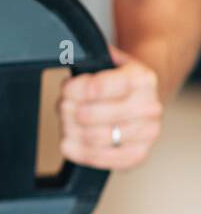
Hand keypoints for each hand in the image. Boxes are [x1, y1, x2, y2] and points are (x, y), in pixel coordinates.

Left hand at [58, 45, 162, 170]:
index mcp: (141, 78)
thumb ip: (90, 58)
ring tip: (69, 121)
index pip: (97, 88)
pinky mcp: (137, 155)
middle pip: (88, 115)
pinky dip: (78, 152)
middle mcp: (149, 107)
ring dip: (70, 129)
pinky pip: (100, 159)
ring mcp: (146, 134)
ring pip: (90, 138)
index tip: (67, 89)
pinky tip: (70, 142)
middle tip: (65, 104)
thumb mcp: (109, 60)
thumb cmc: (120, 82)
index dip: (73, 89)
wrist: (144, 99)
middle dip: (67, 109)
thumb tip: (68, 54)